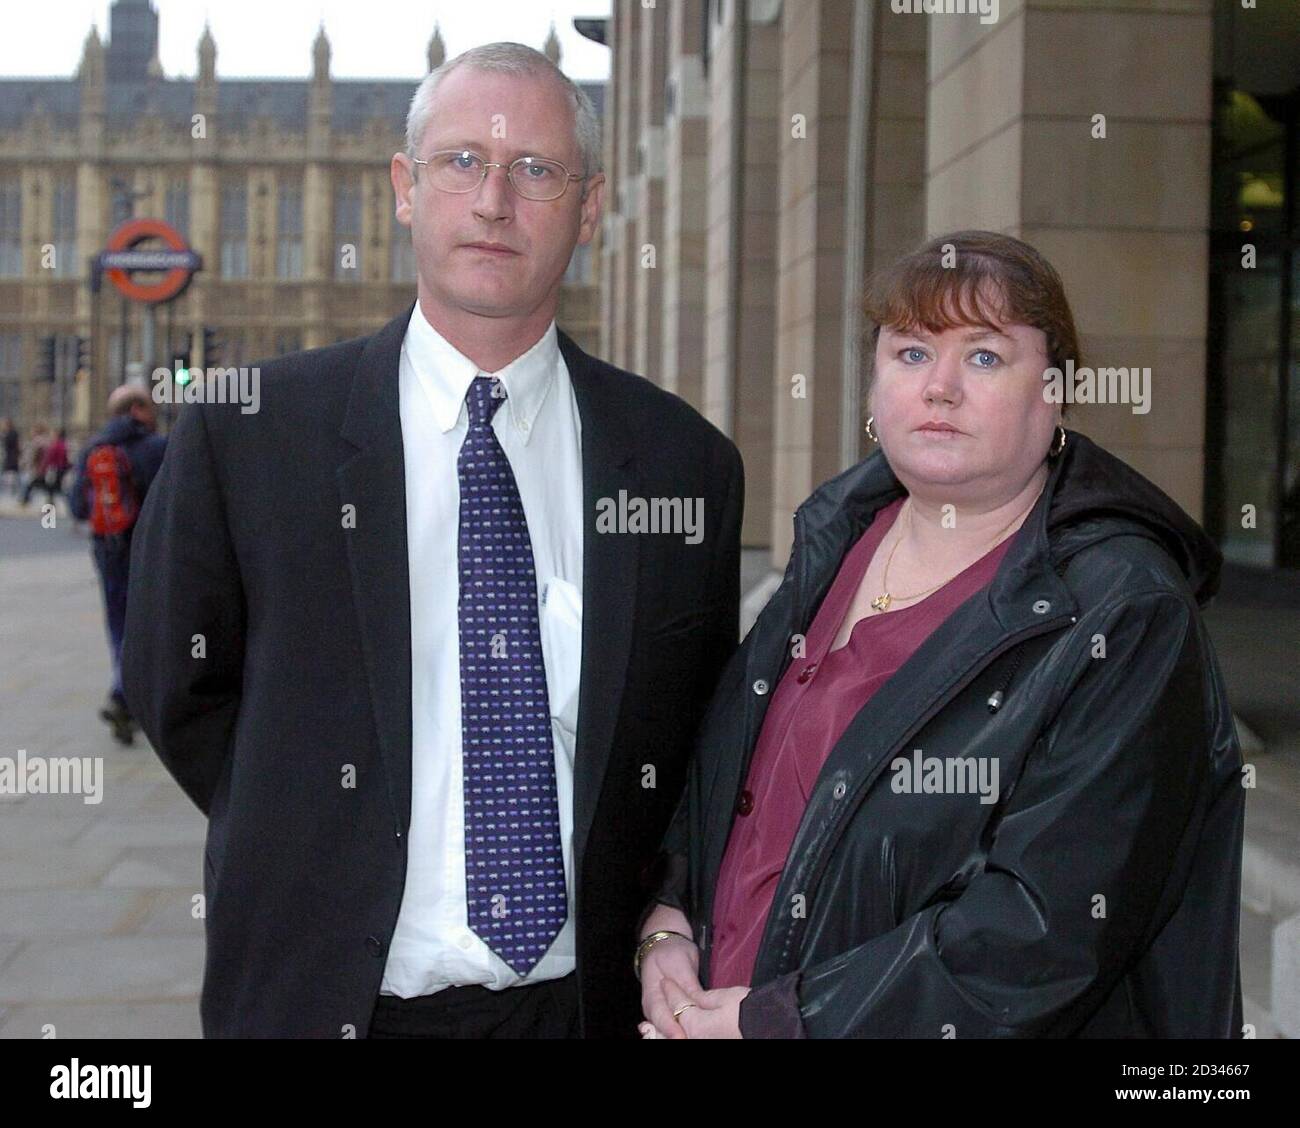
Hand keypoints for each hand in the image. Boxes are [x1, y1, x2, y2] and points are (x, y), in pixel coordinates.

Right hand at [638, 904, 701, 1039]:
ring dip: (679, 1035)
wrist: (666, 944)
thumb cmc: (671, 952)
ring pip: (667, 1031)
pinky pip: (675, 1027)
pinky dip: (682, 1032)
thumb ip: (688, 986)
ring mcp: (661, 1012)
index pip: (660, 1016)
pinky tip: (692, 1035)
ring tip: (692, 1039)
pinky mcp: (671, 1013)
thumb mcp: (681, 964)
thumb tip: (697, 1003)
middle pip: (662, 1030)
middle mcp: (654, 1008)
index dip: (671, 1029)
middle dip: (675, 1036)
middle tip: (688, 1040)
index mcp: (652, 994)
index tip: (682, 1037)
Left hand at [666, 978, 750, 1038]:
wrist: (771, 1026)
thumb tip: (690, 997)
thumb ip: (701, 998)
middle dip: (669, 1011)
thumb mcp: (724, 997)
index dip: (671, 991)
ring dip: (676, 1025)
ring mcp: (705, 1043)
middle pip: (676, 1025)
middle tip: (665, 996)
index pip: (677, 1005)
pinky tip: (688, 1025)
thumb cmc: (750, 1010)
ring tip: (672, 1014)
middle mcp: (696, 1040)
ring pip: (684, 1033)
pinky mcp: (715, 1043)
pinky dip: (688, 1030)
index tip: (666, 981)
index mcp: (696, 1026)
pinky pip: (695, 1036)